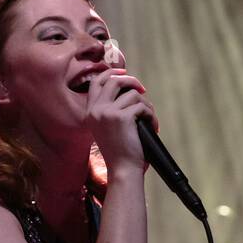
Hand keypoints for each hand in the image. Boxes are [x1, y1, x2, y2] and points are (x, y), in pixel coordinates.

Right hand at [89, 43, 157, 174]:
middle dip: (132, 81)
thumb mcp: (107, 127)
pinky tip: (153, 127)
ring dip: (145, 104)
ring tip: (149, 118)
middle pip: (114, 80)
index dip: (110, 73)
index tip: (124, 74)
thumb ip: (111, 108)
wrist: (122, 169)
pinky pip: (142, 106)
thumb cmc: (119, 151)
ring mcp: (107, 112)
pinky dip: (151, 115)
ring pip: (132, 94)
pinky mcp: (122, 117)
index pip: (96, 82)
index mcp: (89, 112)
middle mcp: (95, 110)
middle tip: (143, 90)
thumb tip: (128, 88)